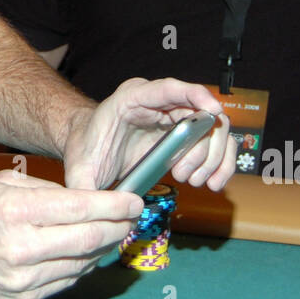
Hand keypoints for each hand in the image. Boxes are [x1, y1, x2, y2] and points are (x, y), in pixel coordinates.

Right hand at [0, 170, 141, 298]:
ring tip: (112, 234)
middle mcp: (19, 249)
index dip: (114, 205)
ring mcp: (19, 281)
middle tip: (132, 218)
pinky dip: (78, 268)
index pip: (80, 209)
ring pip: (79, 265)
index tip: (134, 200)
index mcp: (14, 212)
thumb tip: (83, 200)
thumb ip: (43, 190)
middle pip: (87, 239)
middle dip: (117, 227)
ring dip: (101, 250)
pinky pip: (61, 284)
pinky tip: (85, 255)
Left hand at [62, 77, 233, 192]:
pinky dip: (220, 162)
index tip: (213, 110)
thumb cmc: (87, 149)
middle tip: (184, 174)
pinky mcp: (185, 134)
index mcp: (131, 98)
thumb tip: (100, 210)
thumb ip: (82, 186)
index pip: (167, 88)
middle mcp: (158, 102)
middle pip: (199, 112)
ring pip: (213, 128)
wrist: (91, 147)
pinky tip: (213, 183)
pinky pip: (214, 142)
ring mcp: (175, 116)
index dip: (194, 95)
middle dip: (201, 147)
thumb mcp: (80, 167)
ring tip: (194, 180)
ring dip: (212, 158)